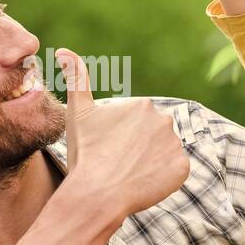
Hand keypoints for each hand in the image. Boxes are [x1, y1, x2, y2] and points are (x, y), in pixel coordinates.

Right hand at [56, 48, 189, 219]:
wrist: (96, 194)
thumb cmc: (85, 153)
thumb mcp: (78, 112)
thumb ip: (76, 77)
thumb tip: (63, 50)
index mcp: (142, 105)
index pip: (134, 124)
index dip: (119, 139)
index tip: (107, 150)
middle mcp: (164, 119)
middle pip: (151, 136)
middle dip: (137, 149)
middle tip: (117, 164)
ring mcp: (175, 145)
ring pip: (163, 153)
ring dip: (150, 162)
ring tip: (129, 175)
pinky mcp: (182, 169)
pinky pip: (174, 172)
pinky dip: (162, 178)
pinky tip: (142, 183)